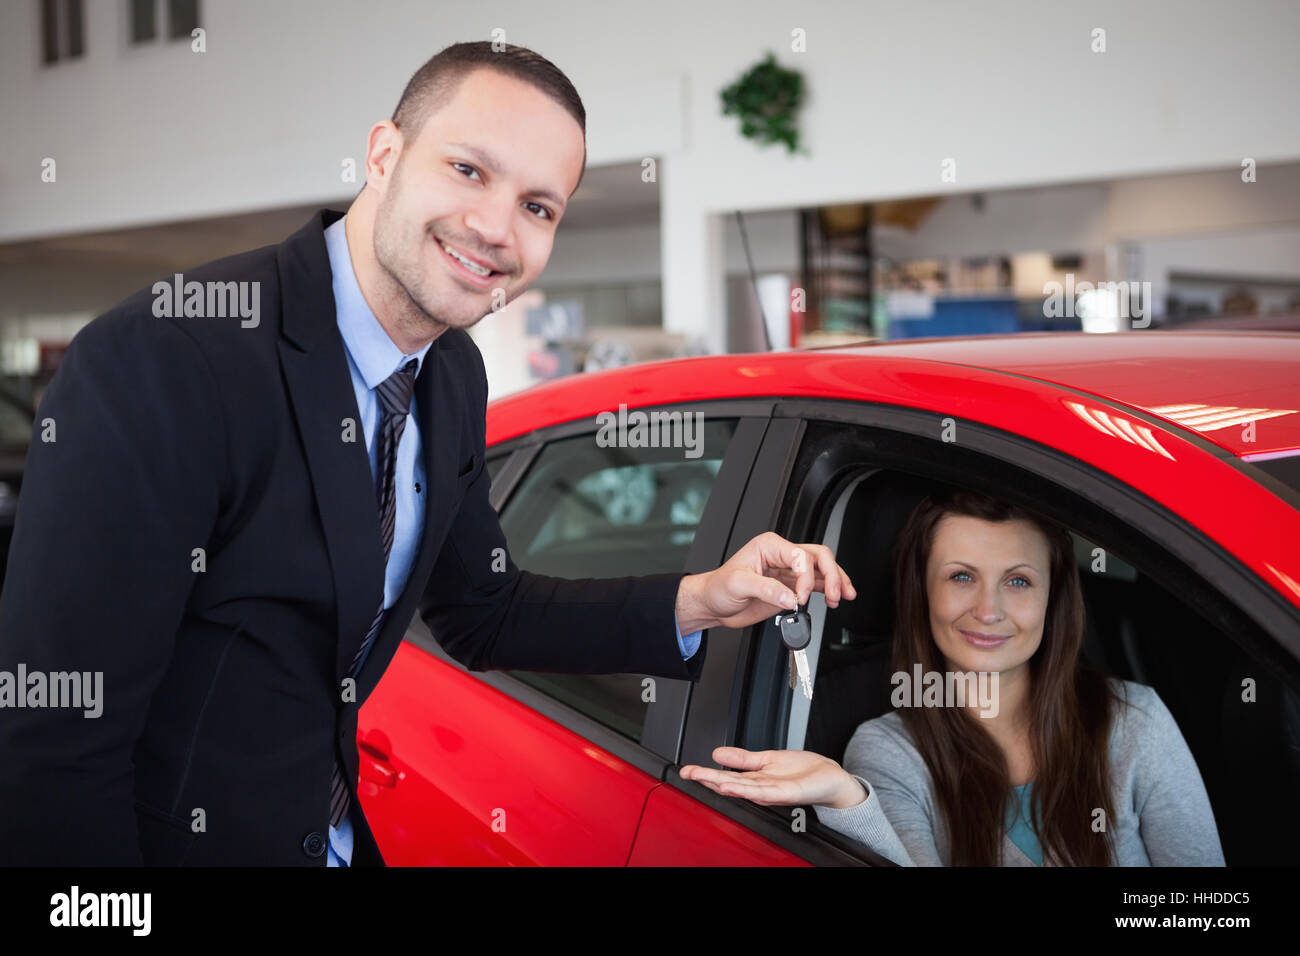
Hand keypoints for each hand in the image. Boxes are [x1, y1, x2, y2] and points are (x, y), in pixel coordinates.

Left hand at [674, 532, 856, 632]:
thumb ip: (767, 590)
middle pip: (818, 557)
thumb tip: (791, 597)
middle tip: (836, 593)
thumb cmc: (719, 588)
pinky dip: (828, 590)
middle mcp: (782, 555)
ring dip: (836, 581)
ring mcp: (788, 571)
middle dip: (832, 574)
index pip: (800, 555)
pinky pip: (816, 584)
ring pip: (822, 569)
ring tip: (843, 596)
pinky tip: (834, 599)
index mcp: (770, 546)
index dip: (806, 577)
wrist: (713, 604)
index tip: (801, 596)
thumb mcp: (738, 585)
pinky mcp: (791, 586)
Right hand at [680, 746, 867, 809]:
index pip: (726, 776)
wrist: (831, 779)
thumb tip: (718, 754)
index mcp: (755, 779)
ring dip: (723, 785)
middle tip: (688, 773)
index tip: (687, 770)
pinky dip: (747, 789)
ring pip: (743, 789)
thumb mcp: (767, 758)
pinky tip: (734, 785)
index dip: (705, 773)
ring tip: (706, 779)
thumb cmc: (804, 771)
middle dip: (708, 778)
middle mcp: (761, 788)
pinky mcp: (786, 793)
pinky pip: (763, 792)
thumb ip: (742, 758)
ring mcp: (773, 792)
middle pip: (730, 784)